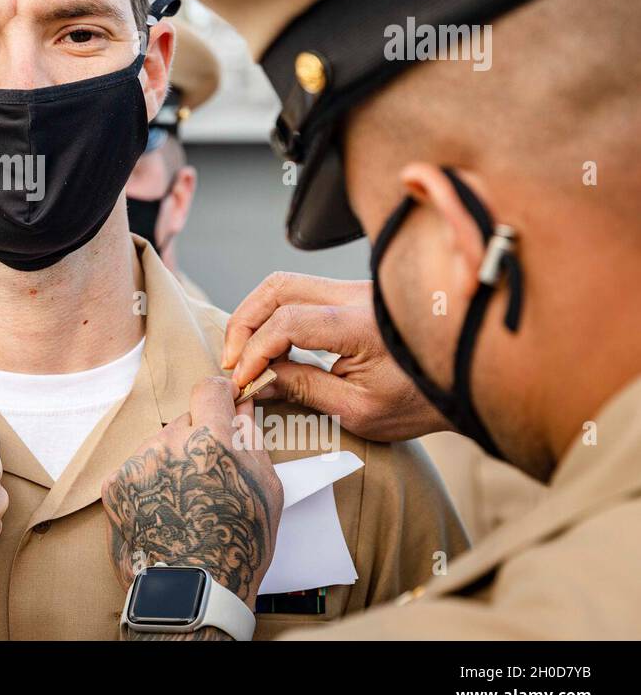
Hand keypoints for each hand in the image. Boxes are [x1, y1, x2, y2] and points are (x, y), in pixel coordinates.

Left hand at [102, 377, 281, 612]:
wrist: (191, 592)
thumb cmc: (238, 544)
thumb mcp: (266, 489)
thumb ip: (251, 440)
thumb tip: (242, 408)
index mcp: (210, 438)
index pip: (208, 389)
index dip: (218, 396)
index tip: (222, 404)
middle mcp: (168, 442)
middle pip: (183, 422)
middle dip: (196, 439)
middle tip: (208, 477)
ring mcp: (136, 463)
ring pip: (157, 447)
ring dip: (170, 463)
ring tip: (185, 504)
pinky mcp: (113, 485)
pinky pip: (135, 472)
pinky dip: (147, 485)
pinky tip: (163, 513)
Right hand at [222, 271, 450, 440]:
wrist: (465, 380)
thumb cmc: (420, 401)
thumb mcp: (359, 411)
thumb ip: (304, 391)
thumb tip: (257, 381)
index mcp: (361, 324)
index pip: (288, 322)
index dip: (255, 351)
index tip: (242, 381)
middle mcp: (356, 295)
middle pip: (277, 287)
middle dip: (243, 322)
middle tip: (230, 361)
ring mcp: (354, 289)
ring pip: (285, 283)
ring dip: (255, 315)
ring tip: (243, 353)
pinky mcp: (352, 295)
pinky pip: (300, 292)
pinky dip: (273, 314)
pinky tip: (269, 346)